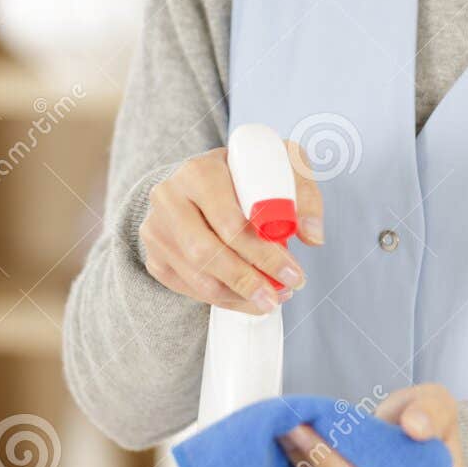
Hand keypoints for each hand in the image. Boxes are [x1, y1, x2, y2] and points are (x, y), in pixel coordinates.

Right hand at [138, 140, 323, 314]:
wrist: (200, 180)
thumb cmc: (247, 172)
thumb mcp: (280, 166)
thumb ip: (303, 195)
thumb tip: (312, 236)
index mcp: (199, 170)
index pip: (230, 221)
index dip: (264, 253)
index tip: (293, 273)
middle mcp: (169, 197)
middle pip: (208, 252)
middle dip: (250, 281)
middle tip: (281, 295)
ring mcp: (156, 228)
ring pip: (197, 276)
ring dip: (238, 296)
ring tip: (271, 300)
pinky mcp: (154, 254)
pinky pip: (188, 287)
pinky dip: (222, 299)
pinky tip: (248, 298)